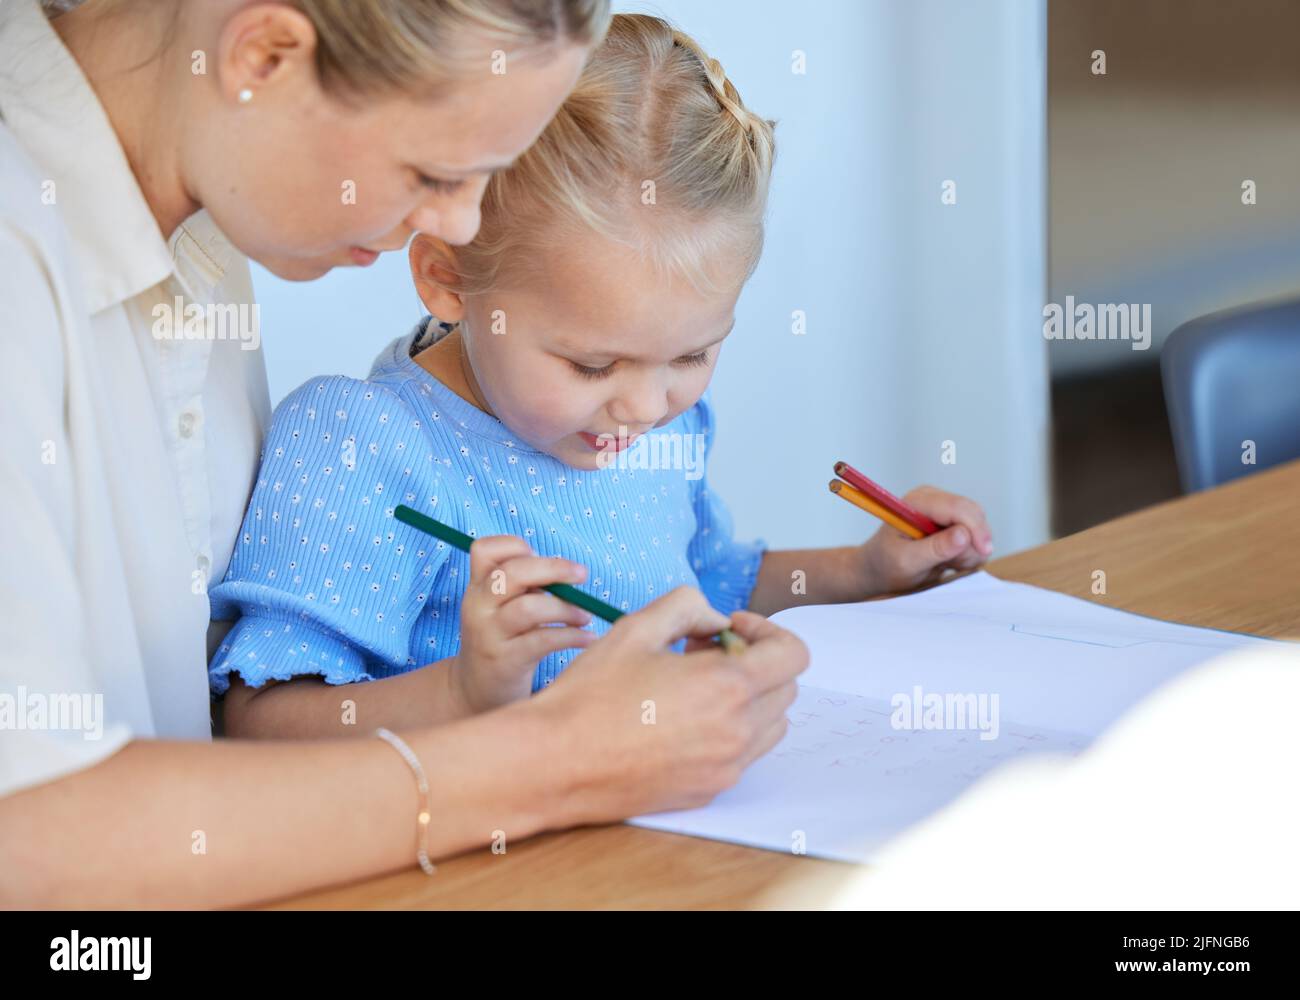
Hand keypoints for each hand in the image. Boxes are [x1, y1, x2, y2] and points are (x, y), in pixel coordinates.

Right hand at [449, 535, 596, 713]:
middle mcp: (477, 606)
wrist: (476, 691)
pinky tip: (588, 638)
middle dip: (553, 568)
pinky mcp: (504, 661)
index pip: (486, 549)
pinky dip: (571, 636)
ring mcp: (488, 634)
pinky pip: (542, 641)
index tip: (541, 561)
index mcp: (478, 586)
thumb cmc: (503, 640)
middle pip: (512, 572)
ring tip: (585, 616)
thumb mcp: (504, 608)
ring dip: (565, 608)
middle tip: (582, 575)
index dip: (516, 546)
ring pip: (528, 607)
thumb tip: (568, 573)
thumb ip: (526, 587)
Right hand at [532, 586, 808, 821]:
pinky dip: (732, 729)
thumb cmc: (591, 695)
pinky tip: (684, 717)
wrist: (555, 762)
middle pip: (787, 688)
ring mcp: (726, 767)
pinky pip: (745, 753)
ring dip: (750, 697)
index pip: (794, 654)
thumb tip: (714, 618)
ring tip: (697, 685)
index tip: (730, 628)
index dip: (767, 630)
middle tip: (707, 652)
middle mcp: (738, 732)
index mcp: (728, 687)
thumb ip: (688, 606)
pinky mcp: (709, 790)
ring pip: (772, 724)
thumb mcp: (637, 627)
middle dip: (757, 661)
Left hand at [860, 485, 993, 592]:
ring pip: (979, 526)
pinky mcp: (953, 522)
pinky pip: (977, 537)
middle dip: (972, 543)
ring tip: (944, 564)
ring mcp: (944, 510)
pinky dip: (969, 554)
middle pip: (974, 513)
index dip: (975, 527)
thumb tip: (964, 535)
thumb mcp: (907, 562)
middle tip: (954, 565)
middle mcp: (933, 499)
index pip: (957, 506)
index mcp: (917, 502)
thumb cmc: (886, 565)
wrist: (879, 570)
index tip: (983, 551)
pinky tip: (950, 562)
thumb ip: (935, 549)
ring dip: (969, 551)